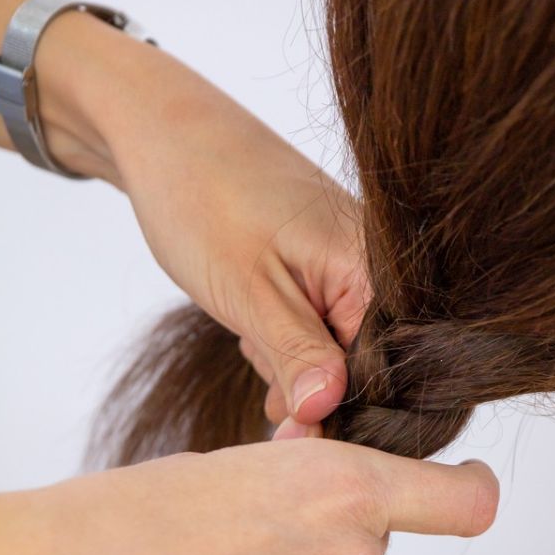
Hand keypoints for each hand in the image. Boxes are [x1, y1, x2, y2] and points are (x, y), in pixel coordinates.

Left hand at [33, 8, 368, 429]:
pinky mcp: (332, 268)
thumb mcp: (246, 292)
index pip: (389, 373)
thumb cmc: (202, 197)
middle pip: (367, 369)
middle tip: (255, 349)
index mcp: (376, 269)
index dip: (340, 408)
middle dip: (309, 384)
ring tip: (249, 321)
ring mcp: (356, 267)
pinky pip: (324, 329)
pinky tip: (254, 320)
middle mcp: (381, 268)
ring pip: (338, 355)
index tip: (290, 421)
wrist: (165, 132)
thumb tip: (329, 413)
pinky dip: (286, 339)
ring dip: (290, 360)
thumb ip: (296, 356)